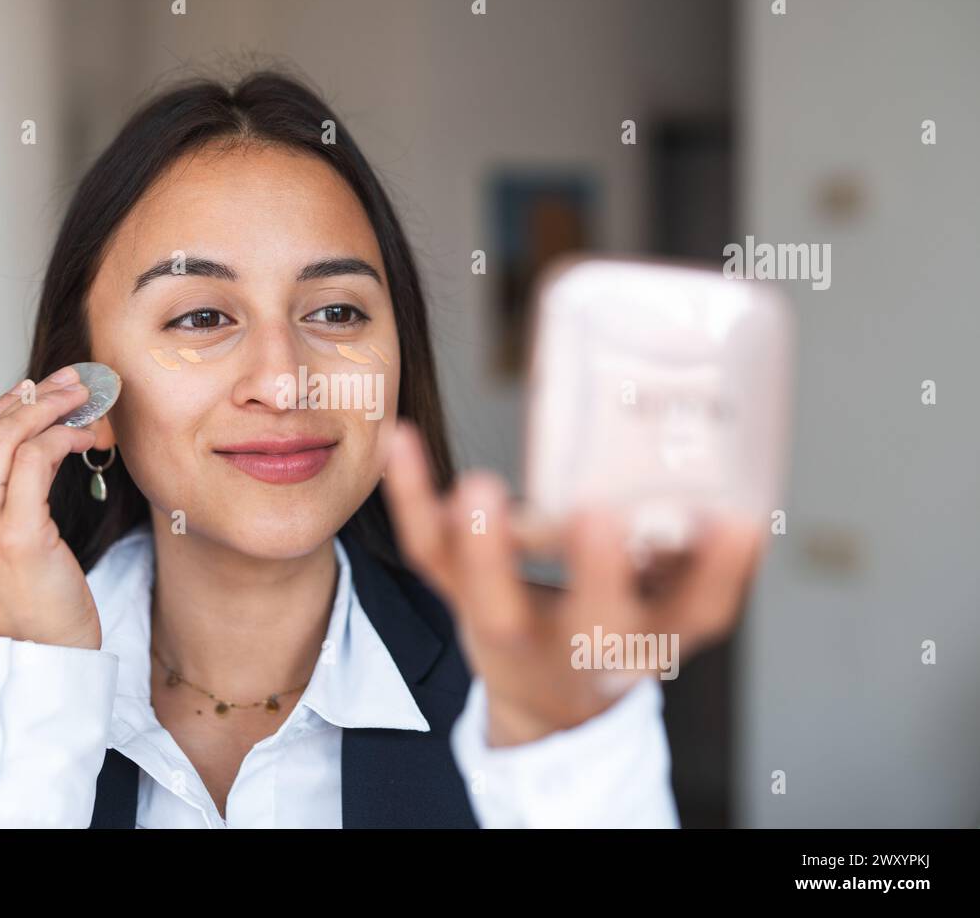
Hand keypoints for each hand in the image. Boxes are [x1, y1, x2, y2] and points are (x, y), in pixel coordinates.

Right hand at [0, 365, 104, 649]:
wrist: (41, 660)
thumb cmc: (25, 603)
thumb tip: (25, 430)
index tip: (31, 389)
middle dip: (29, 399)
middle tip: (70, 382)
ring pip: (6, 440)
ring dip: (50, 409)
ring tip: (83, 399)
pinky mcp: (14, 536)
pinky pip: (34, 461)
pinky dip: (61, 437)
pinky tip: (84, 436)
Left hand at [381, 419, 763, 746]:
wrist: (548, 696)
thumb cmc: (617, 624)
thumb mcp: (671, 603)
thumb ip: (695, 553)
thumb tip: (731, 472)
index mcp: (651, 634)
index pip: (698, 612)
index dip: (719, 571)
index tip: (737, 519)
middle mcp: (585, 640)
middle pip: (592, 622)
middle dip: (599, 572)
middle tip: (599, 515)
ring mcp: (513, 625)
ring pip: (492, 602)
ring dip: (484, 548)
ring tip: (479, 489)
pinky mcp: (456, 596)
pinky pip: (428, 552)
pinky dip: (411, 497)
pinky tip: (402, 443)